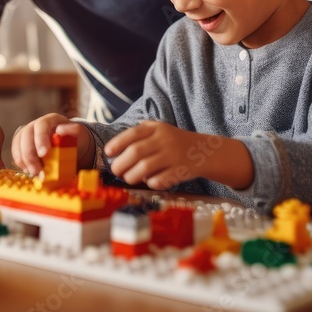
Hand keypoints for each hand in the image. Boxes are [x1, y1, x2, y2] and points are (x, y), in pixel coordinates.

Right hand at [11, 114, 93, 175]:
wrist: (71, 145)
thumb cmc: (75, 139)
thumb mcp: (80, 134)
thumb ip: (74, 130)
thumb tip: (61, 130)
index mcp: (50, 120)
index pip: (41, 125)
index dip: (40, 139)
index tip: (43, 154)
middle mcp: (36, 124)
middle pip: (26, 135)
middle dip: (30, 154)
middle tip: (37, 170)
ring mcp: (27, 133)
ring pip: (18, 143)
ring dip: (24, 160)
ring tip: (34, 173)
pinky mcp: (22, 143)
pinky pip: (16, 151)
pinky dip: (20, 161)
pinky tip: (27, 170)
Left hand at [105, 121, 252, 190]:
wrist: (203, 150)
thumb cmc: (173, 141)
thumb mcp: (158, 130)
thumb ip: (138, 135)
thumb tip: (113, 152)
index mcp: (156, 128)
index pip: (133, 134)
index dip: (117, 143)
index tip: (108, 153)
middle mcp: (165, 140)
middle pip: (136, 153)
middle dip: (121, 164)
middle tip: (116, 171)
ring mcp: (173, 156)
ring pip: (145, 168)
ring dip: (131, 176)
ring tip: (128, 178)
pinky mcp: (180, 171)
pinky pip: (159, 180)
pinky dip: (149, 183)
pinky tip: (148, 181)